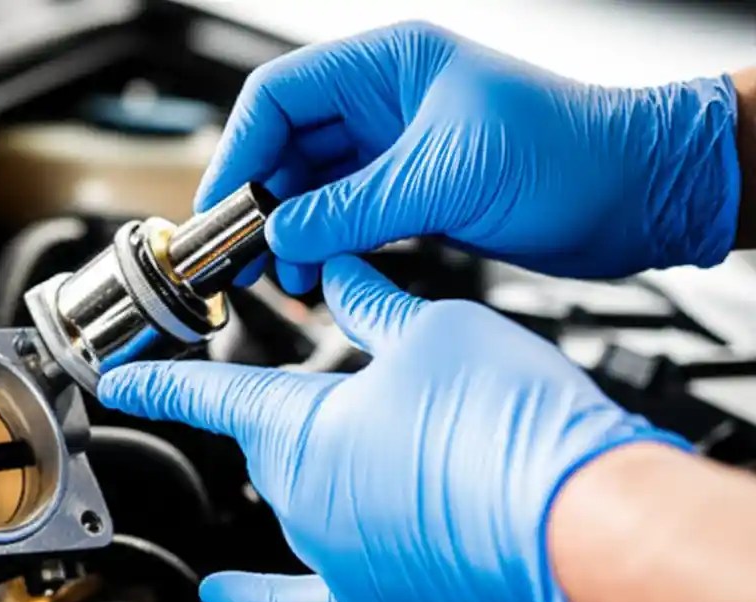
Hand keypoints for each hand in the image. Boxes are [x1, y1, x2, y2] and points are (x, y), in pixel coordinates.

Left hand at [98, 255, 691, 601]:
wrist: (580, 521)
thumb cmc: (510, 424)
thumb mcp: (433, 329)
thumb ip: (370, 305)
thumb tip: (338, 273)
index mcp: (296, 421)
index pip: (207, 394)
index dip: (158, 382)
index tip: (120, 380)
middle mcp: (296, 492)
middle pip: (268, 440)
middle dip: (298, 411)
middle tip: (371, 394)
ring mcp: (328, 551)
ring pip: (299, 496)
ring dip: (329, 468)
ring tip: (411, 447)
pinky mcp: (370, 597)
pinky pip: (296, 596)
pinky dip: (258, 590)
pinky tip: (228, 592)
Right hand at [205, 21, 740, 292]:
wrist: (640, 194)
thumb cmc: (568, 154)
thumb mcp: (443, 180)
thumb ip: (351, 209)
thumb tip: (281, 235)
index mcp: (387, 67)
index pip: (279, 98)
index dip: (239, 153)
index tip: (219, 208)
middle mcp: (385, 102)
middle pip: (287, 145)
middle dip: (261, 201)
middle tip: (239, 253)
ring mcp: (397, 148)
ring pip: (313, 187)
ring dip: (292, 231)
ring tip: (286, 275)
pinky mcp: (413, 192)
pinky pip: (345, 216)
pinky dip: (326, 245)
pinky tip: (320, 274)